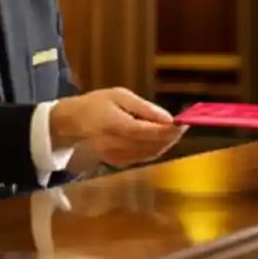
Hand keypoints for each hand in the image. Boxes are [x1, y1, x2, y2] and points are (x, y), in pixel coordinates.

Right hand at [50, 88, 186, 167]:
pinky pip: (143, 157)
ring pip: (151, 154)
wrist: (72, 122)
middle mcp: (116, 144)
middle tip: (182, 125)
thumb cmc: (96, 104)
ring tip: (173, 130)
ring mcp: (116, 156)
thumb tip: (169, 119)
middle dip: (172, 136)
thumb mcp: (120, 96)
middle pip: (153, 146)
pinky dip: (155, 148)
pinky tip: (159, 138)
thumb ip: (145, 109)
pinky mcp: (118, 162)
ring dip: (166, 143)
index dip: (171, 130)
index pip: (150, 132)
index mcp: (116, 125)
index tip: (185, 122)